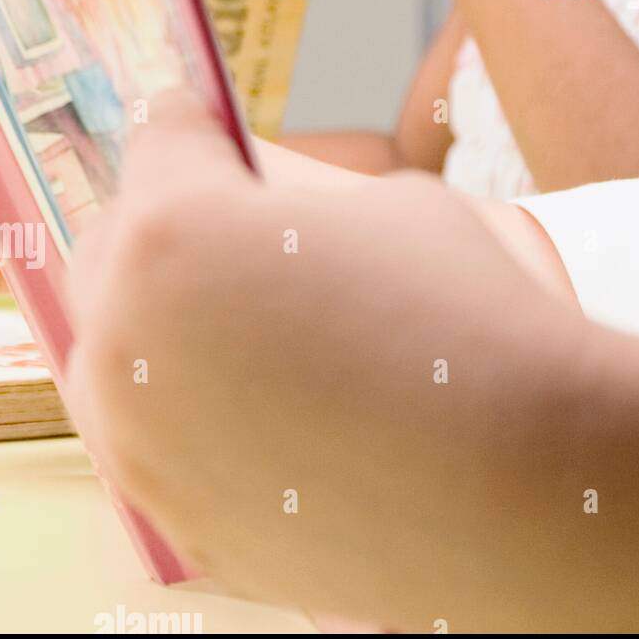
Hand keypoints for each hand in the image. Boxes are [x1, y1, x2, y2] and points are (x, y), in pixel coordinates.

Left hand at [62, 88, 574, 619]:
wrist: (524, 474)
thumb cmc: (464, 312)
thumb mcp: (387, 207)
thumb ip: (298, 207)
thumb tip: (265, 225)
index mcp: (173, 233)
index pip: (160, 143)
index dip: (197, 122)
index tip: (206, 119)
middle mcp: (126, 339)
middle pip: (113, 250)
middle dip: (165, 220)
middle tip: (229, 218)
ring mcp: (141, 444)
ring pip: (118, 356)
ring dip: (168, 321)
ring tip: (247, 318)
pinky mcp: (177, 518)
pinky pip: (156, 440)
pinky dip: (193, 410)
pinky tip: (269, 404)